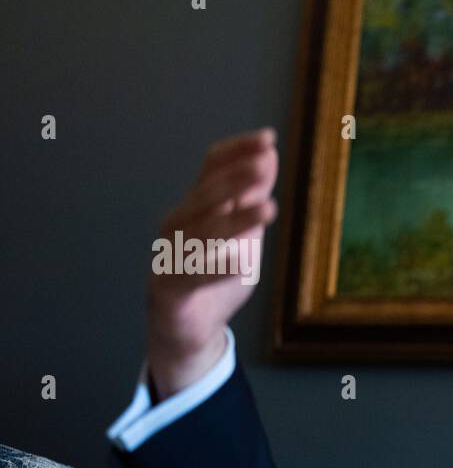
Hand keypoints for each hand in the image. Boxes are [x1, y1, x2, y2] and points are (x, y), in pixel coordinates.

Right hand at [146, 127, 278, 397]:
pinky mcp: (168, 289)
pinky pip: (191, 276)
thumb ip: (252, 198)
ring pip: (200, 233)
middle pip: (205, 194)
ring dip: (236, 220)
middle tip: (264, 164)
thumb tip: (269, 156)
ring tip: (268, 209)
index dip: (237, 150)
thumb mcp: (243, 232)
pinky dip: (216, 269)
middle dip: (235, 177)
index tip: (268, 138)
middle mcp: (178, 223)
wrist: (191, 329)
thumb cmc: (215, 274)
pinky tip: (239, 263)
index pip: (211, 166)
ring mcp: (170, 255)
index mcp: (196, 205)